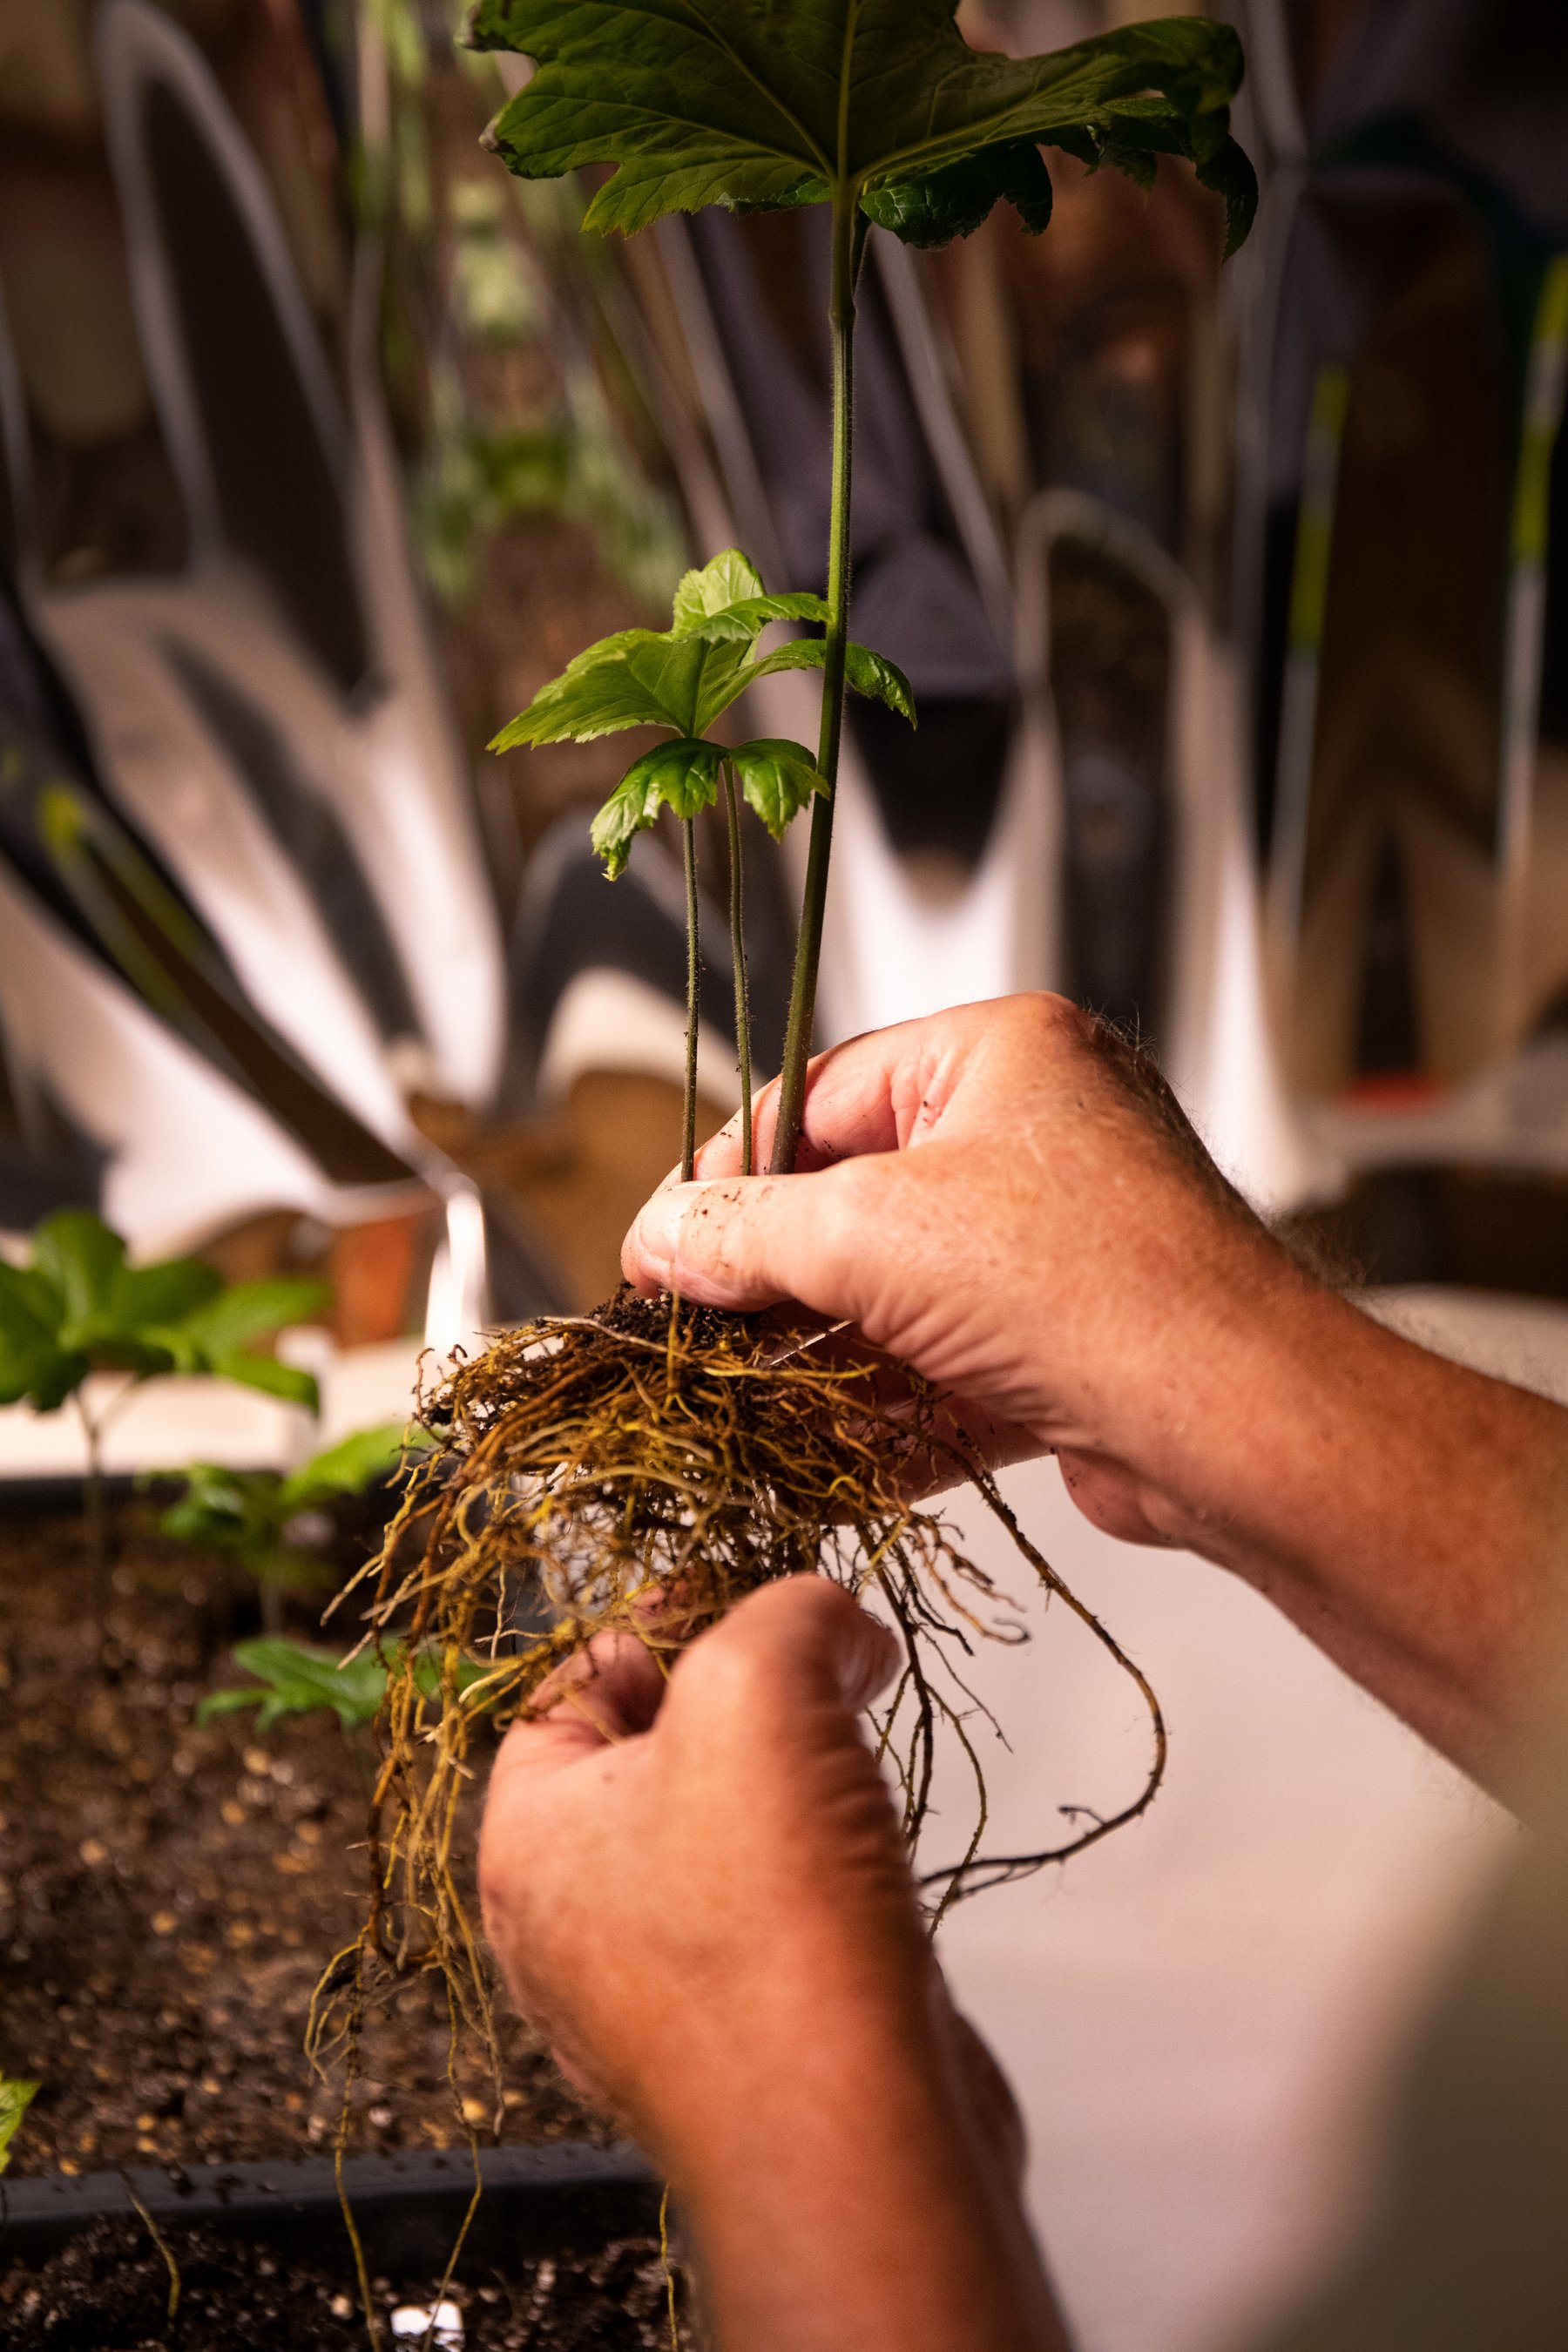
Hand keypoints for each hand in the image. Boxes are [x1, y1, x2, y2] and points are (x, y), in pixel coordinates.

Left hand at [480, 1577, 1064, 2351]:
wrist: (854, 2135)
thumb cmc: (771, 1925)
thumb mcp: (760, 1687)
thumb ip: (788, 1613)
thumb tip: (832, 1624)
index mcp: (528, 1838)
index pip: (574, 1679)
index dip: (671, 1615)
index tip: (759, 1593)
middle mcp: (572, 1924)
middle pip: (653, 1751)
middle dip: (749, 1696)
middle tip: (829, 1667)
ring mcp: (656, 1995)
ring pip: (722, 1832)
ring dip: (797, 1778)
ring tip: (858, 1752)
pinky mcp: (748, 2038)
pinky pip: (774, 1913)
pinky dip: (825, 1864)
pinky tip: (875, 1853)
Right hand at [621, 997, 1567, 1781]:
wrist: (1237, 1426)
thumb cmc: (1083, 1284)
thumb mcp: (870, 1235)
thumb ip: (744, 1232)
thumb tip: (657, 1237)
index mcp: (999, 1057)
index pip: (817, 1095)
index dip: (728, 1176)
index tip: (657, 1249)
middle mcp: (1035, 1139)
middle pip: (853, 1205)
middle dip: (774, 1283)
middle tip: (689, 1339)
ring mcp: (1057, 1248)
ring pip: (898, 1301)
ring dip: (822, 1364)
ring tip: (741, 1411)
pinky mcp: (1071, 1350)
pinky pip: (949, 1374)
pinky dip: (888, 1418)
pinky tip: (828, 1464)